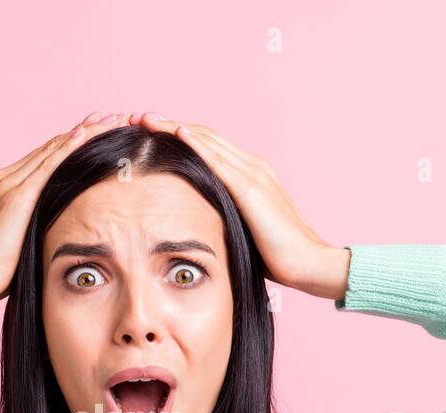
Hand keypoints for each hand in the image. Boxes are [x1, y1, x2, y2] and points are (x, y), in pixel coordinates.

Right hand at [0, 112, 131, 324]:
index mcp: (7, 188)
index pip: (46, 159)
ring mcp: (10, 184)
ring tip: (113, 119)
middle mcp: (7, 178)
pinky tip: (86, 134)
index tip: (96, 132)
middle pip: (53, 147)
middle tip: (114, 118)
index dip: (72, 144)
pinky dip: (69, 147)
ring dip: (86, 133)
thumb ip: (37, 227)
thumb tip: (61, 232)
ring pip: (54, 149)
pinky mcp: (17, 196)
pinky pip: (49, 164)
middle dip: (86, 131)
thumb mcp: (22, 241)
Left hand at [128, 112, 350, 301]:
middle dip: (168, 125)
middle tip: (136, 118)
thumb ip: (224, 216)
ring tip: (145, 119)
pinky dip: (197, 144)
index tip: (149, 133)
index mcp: (250, 175)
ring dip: (173, 127)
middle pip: (203, 136)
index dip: (177, 136)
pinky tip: (177, 133)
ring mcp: (254, 175)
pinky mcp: (252, 190)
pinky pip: (219, 161)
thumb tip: (197, 224)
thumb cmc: (277, 255)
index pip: (208, 147)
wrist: (309, 263)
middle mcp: (252, 166)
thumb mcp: (243, 229)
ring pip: (207, 141)